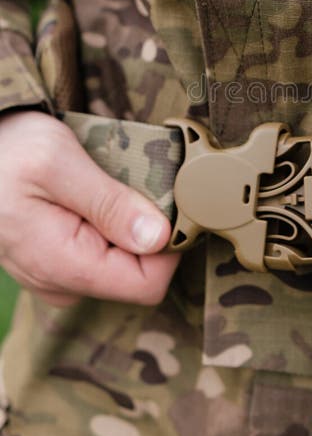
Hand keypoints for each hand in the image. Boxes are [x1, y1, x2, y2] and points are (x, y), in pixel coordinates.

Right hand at [0, 111, 178, 306]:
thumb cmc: (4, 150)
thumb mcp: (58, 162)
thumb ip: (109, 203)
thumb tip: (159, 238)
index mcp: (64, 266)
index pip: (147, 284)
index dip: (169, 246)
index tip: (170, 204)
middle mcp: (61, 283)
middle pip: (138, 274)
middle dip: (148, 231)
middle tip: (132, 183)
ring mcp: (56, 276)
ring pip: (122, 262)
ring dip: (127, 223)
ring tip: (105, 184)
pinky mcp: (56, 262)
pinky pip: (102, 253)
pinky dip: (109, 223)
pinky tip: (93, 194)